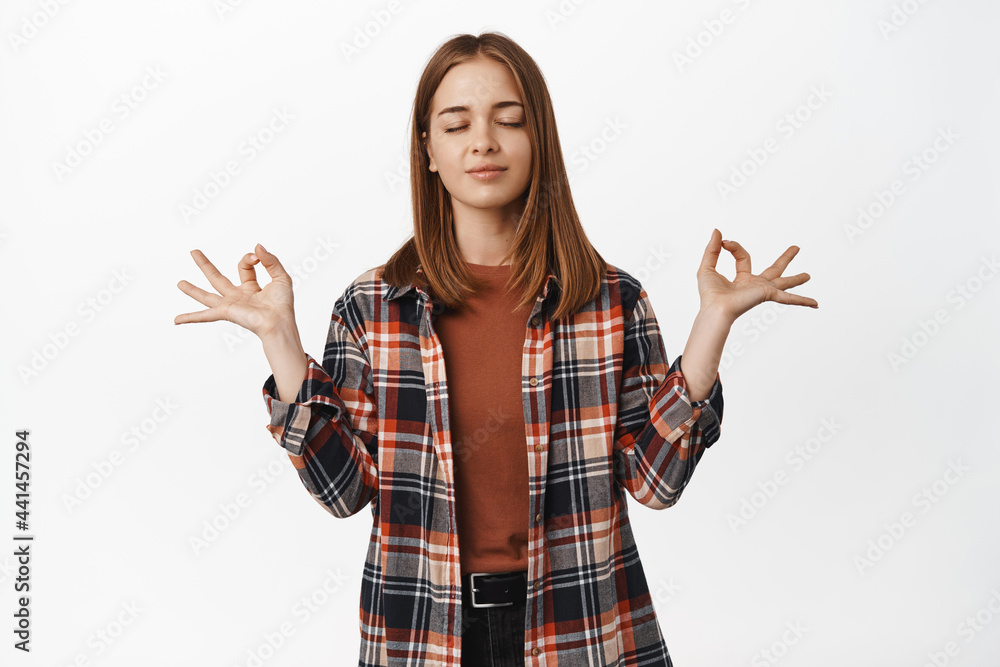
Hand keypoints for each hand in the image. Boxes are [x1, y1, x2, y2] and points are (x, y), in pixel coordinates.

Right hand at [174, 243, 295, 339]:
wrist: (279, 322)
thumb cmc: (283, 305)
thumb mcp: (281, 277)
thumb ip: (270, 260)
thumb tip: (257, 247)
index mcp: (251, 288)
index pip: (244, 266)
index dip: (249, 258)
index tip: (257, 258)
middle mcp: (238, 297)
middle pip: (217, 278)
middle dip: (205, 264)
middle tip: (193, 252)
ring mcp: (230, 305)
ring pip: (206, 295)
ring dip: (192, 290)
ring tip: (179, 283)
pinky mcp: (225, 312)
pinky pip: (204, 316)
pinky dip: (189, 318)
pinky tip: (176, 320)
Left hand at [697, 228, 817, 319]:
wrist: (715, 308)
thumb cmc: (709, 294)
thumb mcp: (707, 266)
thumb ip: (712, 249)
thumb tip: (717, 231)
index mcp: (742, 280)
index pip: (744, 257)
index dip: (734, 247)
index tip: (725, 243)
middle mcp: (755, 285)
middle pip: (774, 269)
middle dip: (786, 259)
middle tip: (796, 248)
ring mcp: (763, 291)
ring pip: (784, 282)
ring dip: (797, 279)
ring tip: (808, 275)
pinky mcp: (768, 294)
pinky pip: (788, 298)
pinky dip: (802, 300)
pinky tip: (815, 304)